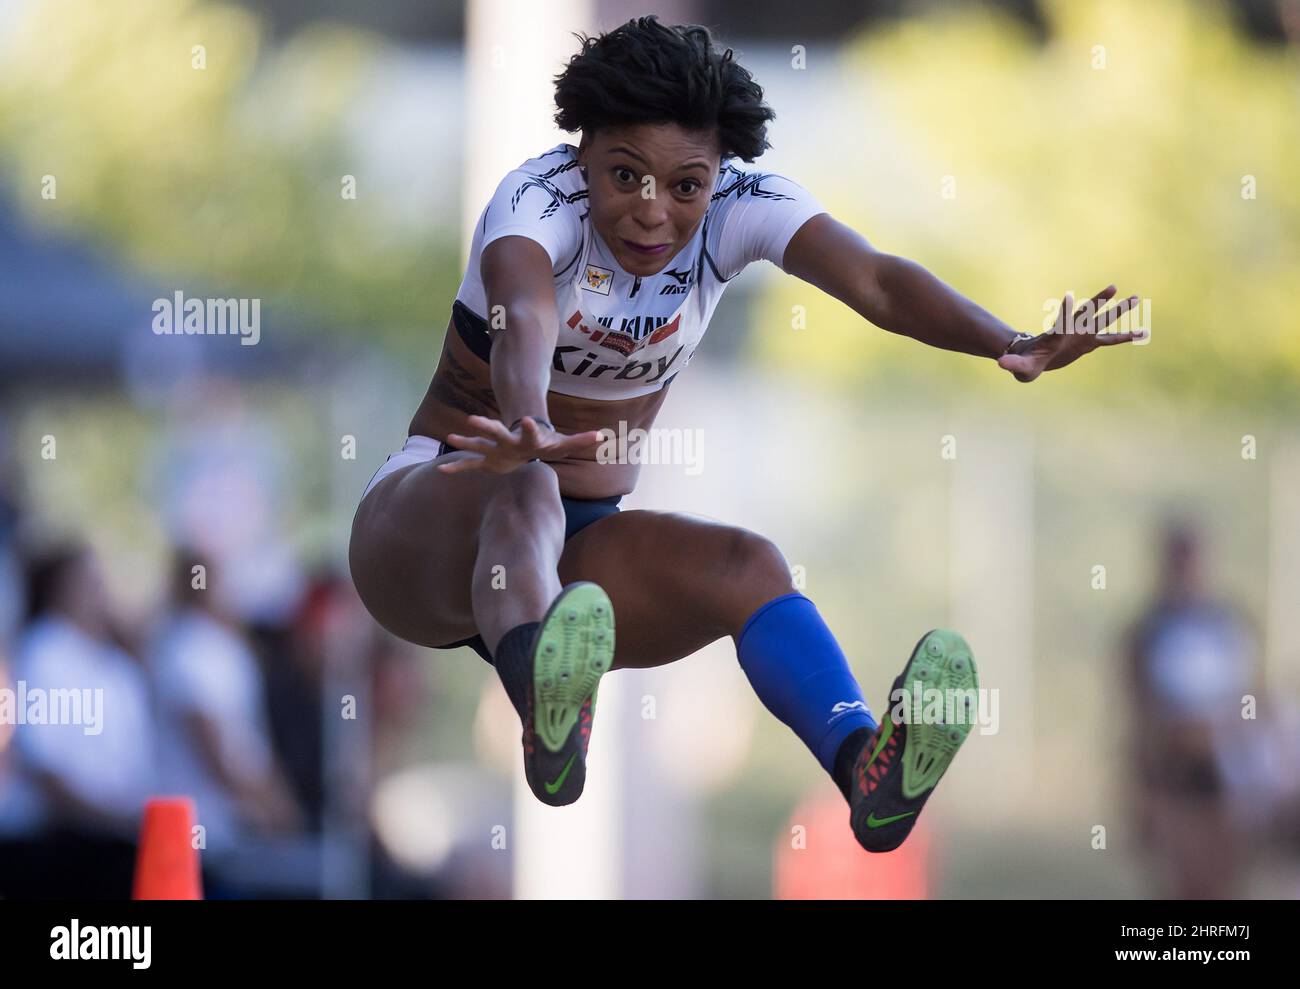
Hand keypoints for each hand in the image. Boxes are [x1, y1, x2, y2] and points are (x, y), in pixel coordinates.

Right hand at [437, 415, 604, 474]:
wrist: (525, 440)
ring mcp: (495, 448)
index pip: (531, 431)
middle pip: (496, 433)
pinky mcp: (487, 460)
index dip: (532, 427)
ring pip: (478, 444)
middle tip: (472, 419)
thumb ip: (581, 440)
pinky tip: (443, 470)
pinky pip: (470, 464)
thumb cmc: (547, 444)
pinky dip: (457, 467)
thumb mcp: (564, 443)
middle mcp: (508, 441)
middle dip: (486, 427)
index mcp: (528, 438)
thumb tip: (603, 436)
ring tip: (451, 437)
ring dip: (466, 441)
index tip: (530, 420)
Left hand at [997, 285, 1144, 382]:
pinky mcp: (1088, 343)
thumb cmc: (1024, 361)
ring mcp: (1081, 335)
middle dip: (1098, 302)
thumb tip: (1000, 363)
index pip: (1060, 322)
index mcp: (1054, 336)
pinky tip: (1142, 333)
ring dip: (1118, 311)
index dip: (1063, 311)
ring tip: (1136, 299)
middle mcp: (1070, 331)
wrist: (1031, 358)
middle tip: (1113, 287)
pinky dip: (1124, 337)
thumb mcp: (1019, 366)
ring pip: (1102, 321)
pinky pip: (1109, 339)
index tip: (1066, 296)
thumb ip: (1013, 364)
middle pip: (1086, 314)